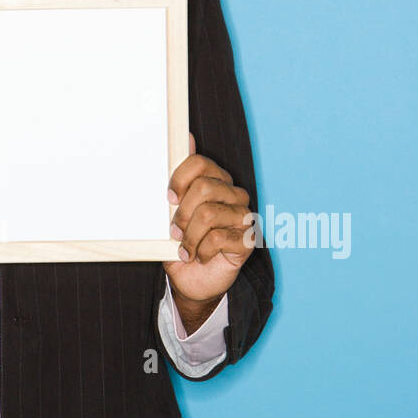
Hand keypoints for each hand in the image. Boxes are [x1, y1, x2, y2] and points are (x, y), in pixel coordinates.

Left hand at [163, 133, 254, 317]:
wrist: (191, 281)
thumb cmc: (182, 242)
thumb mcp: (173, 211)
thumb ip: (181, 177)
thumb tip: (186, 137)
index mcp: (217, 181)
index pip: (200, 164)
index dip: (180, 179)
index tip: (169, 199)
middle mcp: (233, 194)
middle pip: (204, 187)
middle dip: (183, 213)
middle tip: (174, 231)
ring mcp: (243, 217)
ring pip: (209, 214)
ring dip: (189, 236)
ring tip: (184, 248)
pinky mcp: (248, 240)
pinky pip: (218, 238)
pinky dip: (201, 250)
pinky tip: (199, 256)